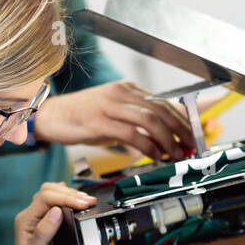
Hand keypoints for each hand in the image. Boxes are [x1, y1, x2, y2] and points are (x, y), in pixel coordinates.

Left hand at [5, 181, 94, 244]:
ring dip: (70, 195)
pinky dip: (67, 201)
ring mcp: (38, 221)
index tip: (84, 204)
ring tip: (86, 201)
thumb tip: (56, 211)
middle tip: (89, 201)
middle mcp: (30, 217)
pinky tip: (75, 202)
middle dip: (70, 193)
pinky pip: (56, 206)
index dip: (66, 197)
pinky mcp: (46, 226)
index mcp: (26, 220)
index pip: (46, 198)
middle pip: (49, 192)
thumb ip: (44, 232)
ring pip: (52, 196)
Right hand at [32, 80, 195, 160]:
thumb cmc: (81, 118)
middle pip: (161, 109)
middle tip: (191, 147)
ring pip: (150, 120)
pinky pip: (131, 133)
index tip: (195, 135)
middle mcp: (121, 93)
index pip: (163, 101)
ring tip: (176, 154)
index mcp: (127, 89)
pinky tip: (155, 156)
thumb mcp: (113, 116)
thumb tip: (162, 140)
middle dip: (181, 130)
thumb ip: (136, 123)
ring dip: (168, 139)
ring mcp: (109, 105)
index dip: (183, 119)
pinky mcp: (98, 121)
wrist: (50, 116)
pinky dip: (148, 146)